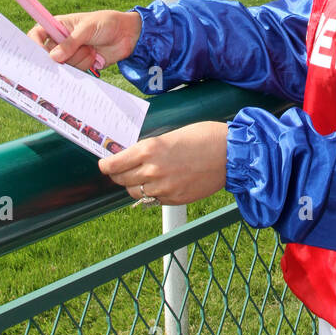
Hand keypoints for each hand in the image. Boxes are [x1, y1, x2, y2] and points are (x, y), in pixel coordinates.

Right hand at [27, 9, 142, 71]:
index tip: (40, 54)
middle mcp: (61, 41)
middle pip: (48, 55)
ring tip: (91, 48)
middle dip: (59, 58)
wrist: (127, 35)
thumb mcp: (87, 28)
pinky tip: (95, 56)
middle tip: (67, 57)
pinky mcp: (80, 63)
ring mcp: (71, 54)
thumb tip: (53, 57)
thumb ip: (71, 42)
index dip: (34, 44)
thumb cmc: (106, 23)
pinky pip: (75, 71)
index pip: (37, 34)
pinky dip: (85, 65)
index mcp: (58, 26)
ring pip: (63, 65)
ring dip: (78, 59)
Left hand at [99, 122, 228, 204]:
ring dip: (134, 185)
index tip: (104, 164)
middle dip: (118, 174)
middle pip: (121, 179)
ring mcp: (163, 188)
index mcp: (149, 149)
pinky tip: (160, 183)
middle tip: (120, 170)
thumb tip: (134, 156)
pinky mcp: (175, 198)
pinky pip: (153, 199)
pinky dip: (152, 192)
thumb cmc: (204, 137)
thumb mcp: (171, 136)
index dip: (106, 164)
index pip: (114, 163)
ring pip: (135, 192)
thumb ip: (151, 148)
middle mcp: (152, 170)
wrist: (230, 154)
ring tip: (142, 177)